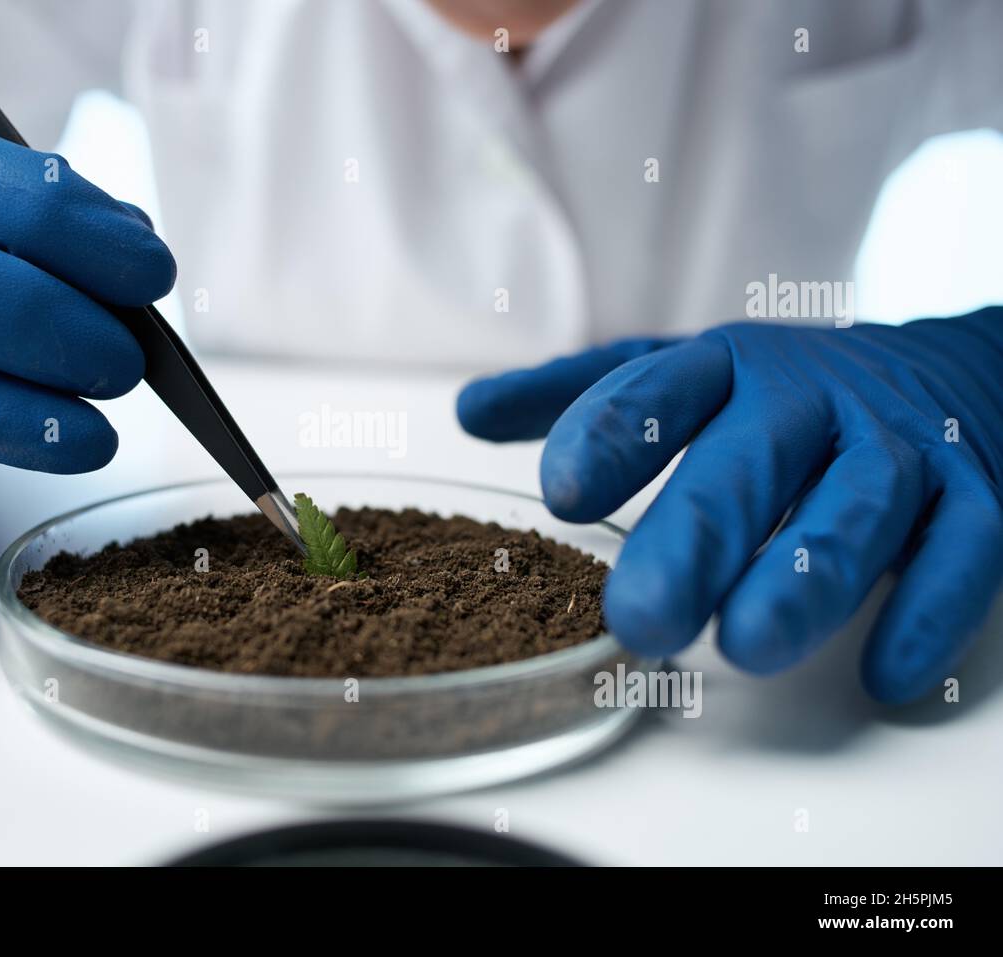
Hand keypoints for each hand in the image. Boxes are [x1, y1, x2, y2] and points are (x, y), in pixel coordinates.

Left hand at [458, 313, 1002, 702]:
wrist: (951, 370)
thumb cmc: (784, 392)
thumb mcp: (684, 372)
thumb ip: (583, 394)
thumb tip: (468, 411)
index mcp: (728, 367)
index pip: (661, 388)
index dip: (611, 434)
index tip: (560, 491)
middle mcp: (810, 401)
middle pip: (749, 463)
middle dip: (694, 538)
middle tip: (636, 618)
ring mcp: (897, 448)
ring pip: (856, 509)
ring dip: (805, 577)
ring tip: (747, 646)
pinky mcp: (973, 499)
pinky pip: (963, 556)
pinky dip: (927, 612)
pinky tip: (884, 674)